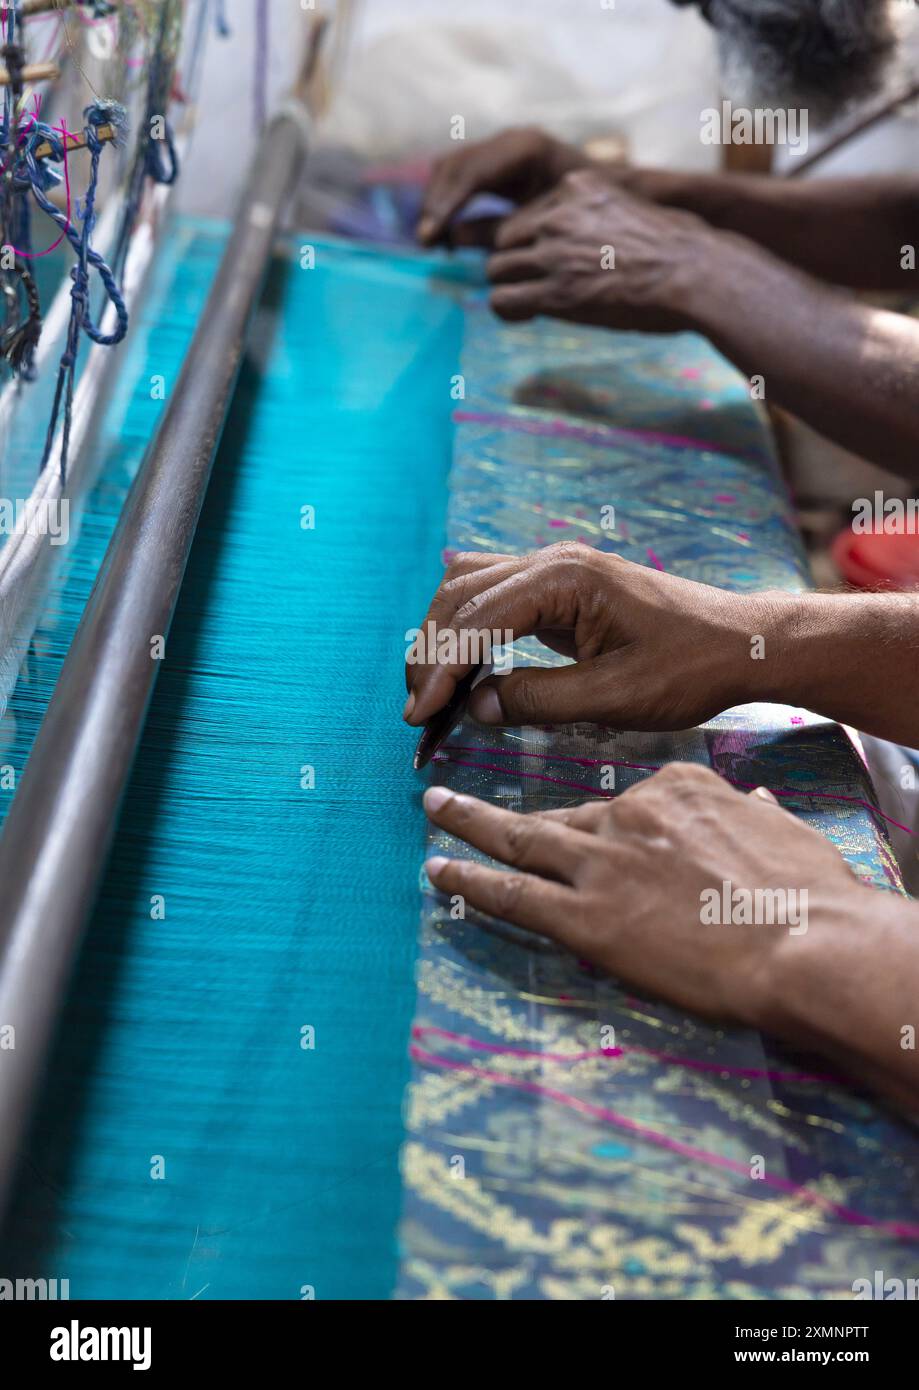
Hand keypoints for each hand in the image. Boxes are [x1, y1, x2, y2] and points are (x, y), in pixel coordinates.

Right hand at [404, 543, 792, 730]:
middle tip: (417, 710)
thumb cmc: (690, 668)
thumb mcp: (616, 696)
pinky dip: (466, 628)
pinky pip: (495, 597)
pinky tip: (454, 660)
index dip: (441, 669)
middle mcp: (553, 561)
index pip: (478, 619)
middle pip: (460, 595)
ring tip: (430, 693)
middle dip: (430, 651)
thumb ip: (541, 700)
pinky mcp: (561, 588)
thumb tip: (477, 707)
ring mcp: (555, 569)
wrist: (741, 643)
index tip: (420, 715)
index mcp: (566, 578)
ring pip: (470, 590)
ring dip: (442, 637)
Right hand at [417, 127, 589, 246]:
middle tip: (426, 242)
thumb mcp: (552, 220)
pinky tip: (445, 236)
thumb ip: (508, 228)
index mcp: (525, 148)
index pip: (472, 171)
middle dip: (435, 204)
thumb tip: (457, 239)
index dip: (446, 203)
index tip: (431, 236)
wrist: (612, 192)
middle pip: (454, 166)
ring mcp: (498, 150)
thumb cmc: (589, 210)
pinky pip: (457, 179)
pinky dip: (445, 205)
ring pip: (449, 170)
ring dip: (435, 205)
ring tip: (433, 242)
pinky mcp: (494, 165)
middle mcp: (507, 141)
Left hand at [422, 764, 857, 1029]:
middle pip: (556, 812)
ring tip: (433, 811)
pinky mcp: (586, 919)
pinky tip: (439, 873)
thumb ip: (754, 813)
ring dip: (467, 824)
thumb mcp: (784, 833)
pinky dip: (470, 880)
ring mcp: (602, 865)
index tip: (598, 835)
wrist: (805, 943)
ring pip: (518, 839)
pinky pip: (512, 894)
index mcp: (676, 789)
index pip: (627, 801)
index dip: (603, 823)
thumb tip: (757, 798)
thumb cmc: (807, 893)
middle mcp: (629, 815)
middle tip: (452, 796)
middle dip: (502, 806)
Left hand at [486, 168, 711, 330]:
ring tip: (530, 305)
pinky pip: (503, 300)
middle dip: (516, 263)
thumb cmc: (682, 248)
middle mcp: (559, 215)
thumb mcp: (637, 207)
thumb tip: (603, 237)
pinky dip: (508, 311)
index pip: (529, 212)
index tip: (551, 261)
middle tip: (534, 285)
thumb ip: (605, 214)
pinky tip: (526, 318)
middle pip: (505, 239)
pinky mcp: (554, 292)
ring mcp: (553, 253)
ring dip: (510, 288)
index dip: (534, 241)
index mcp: (579, 187)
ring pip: (497, 269)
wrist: (696, 274)